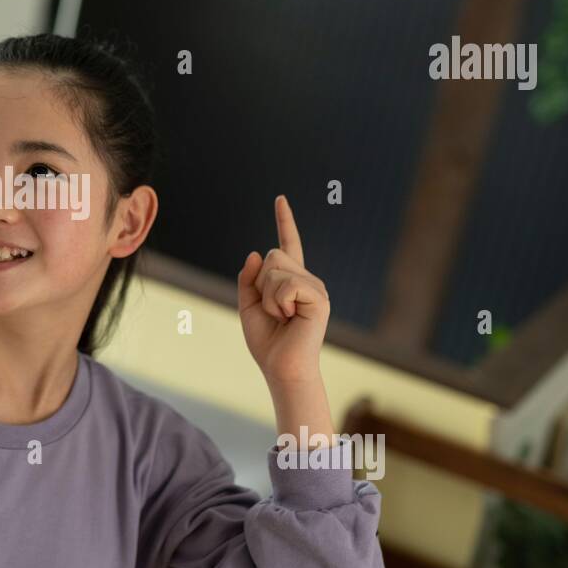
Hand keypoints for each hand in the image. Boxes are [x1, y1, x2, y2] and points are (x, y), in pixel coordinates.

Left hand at [237, 195, 329, 388]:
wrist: (281, 368)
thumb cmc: (267, 342)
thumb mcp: (248, 306)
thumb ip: (249, 279)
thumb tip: (255, 252)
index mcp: (292, 281)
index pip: (288, 245)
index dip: (284, 221)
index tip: (280, 199)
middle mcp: (308, 280)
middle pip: (272, 255)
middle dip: (261, 283)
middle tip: (274, 312)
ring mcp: (316, 287)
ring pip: (275, 268)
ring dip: (268, 296)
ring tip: (282, 317)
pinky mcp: (319, 298)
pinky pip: (285, 284)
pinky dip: (278, 302)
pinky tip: (289, 318)